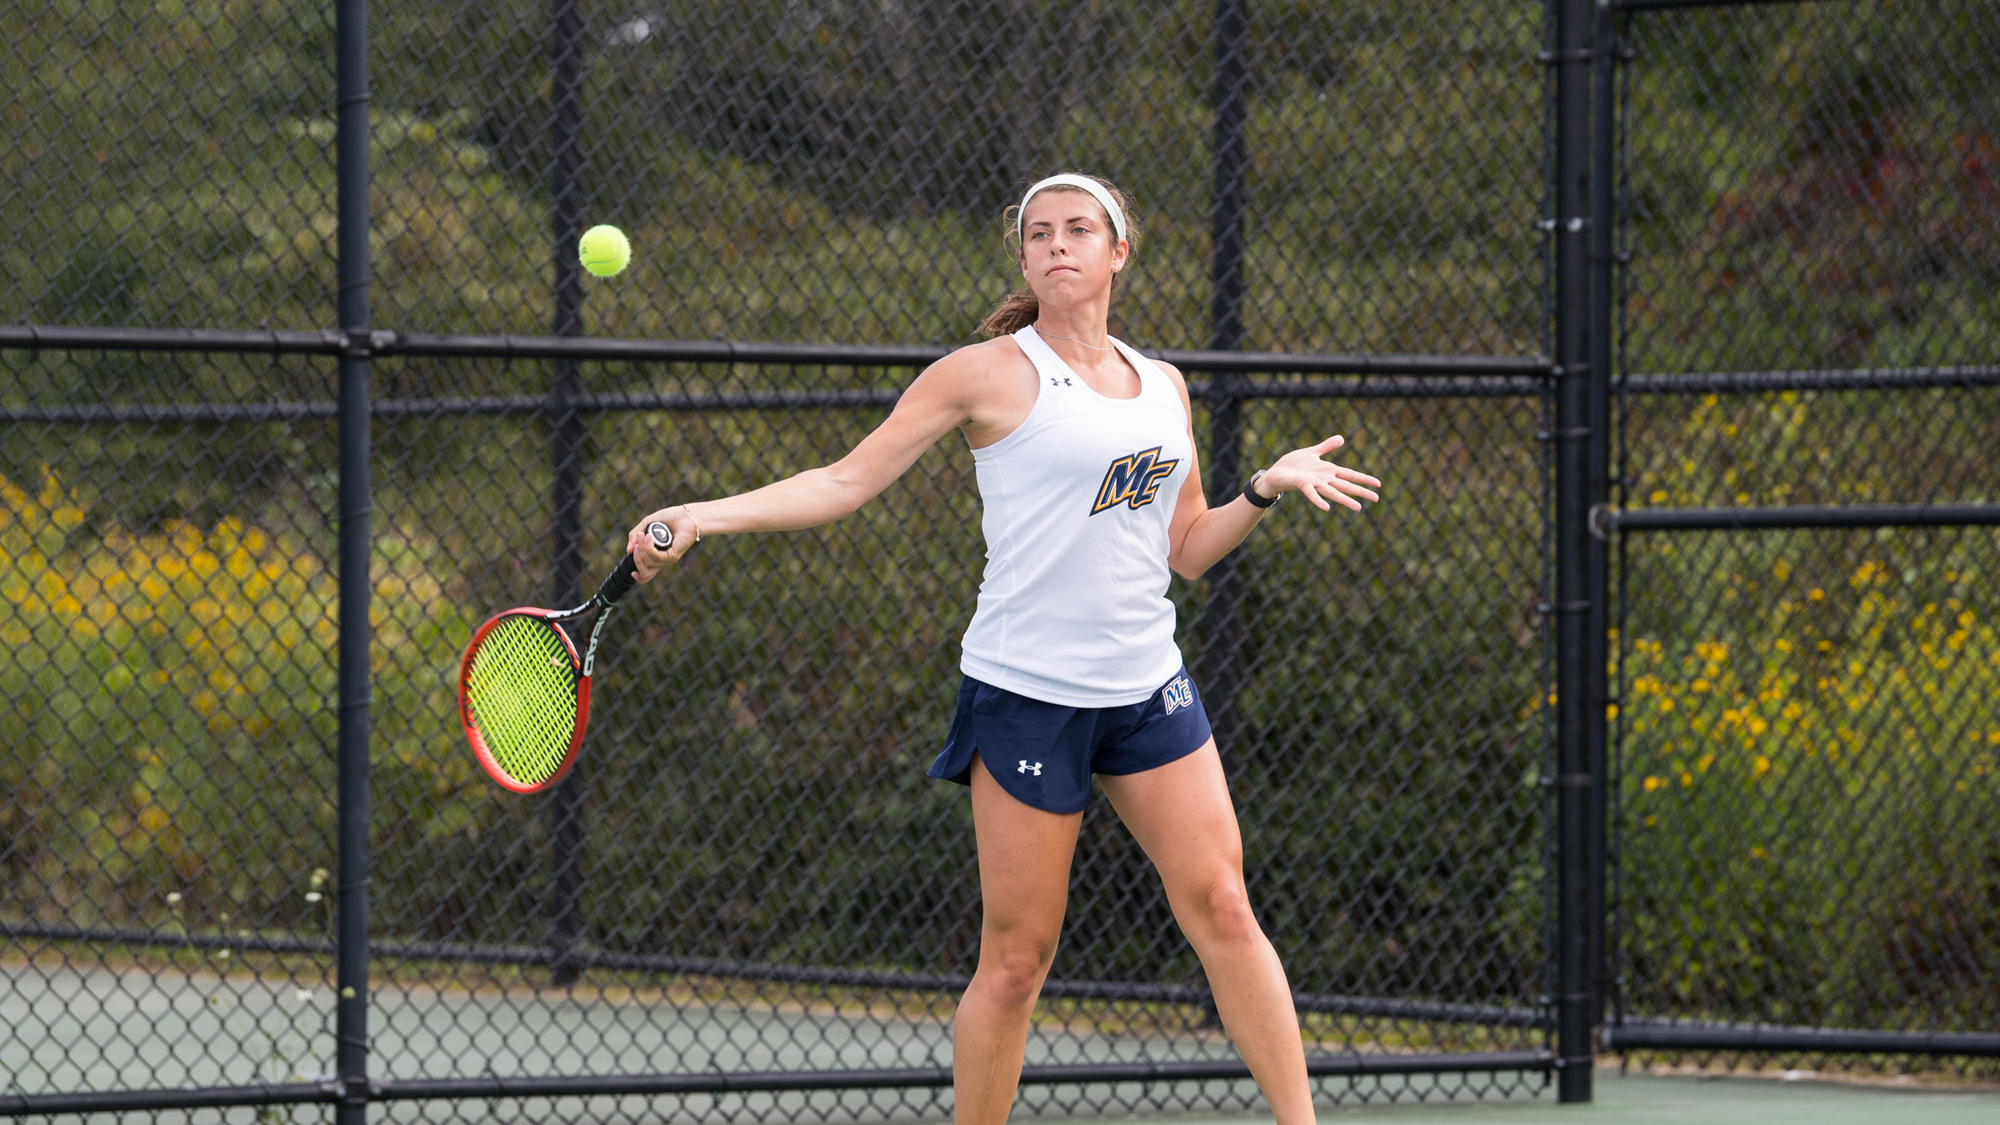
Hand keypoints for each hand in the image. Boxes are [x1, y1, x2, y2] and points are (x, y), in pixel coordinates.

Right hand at [625, 504, 701, 580]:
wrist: (686, 515)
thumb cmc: (669, 519)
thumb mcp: (647, 524)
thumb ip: (635, 535)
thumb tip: (628, 549)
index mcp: (655, 556)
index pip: (647, 574)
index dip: (638, 576)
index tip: (632, 572)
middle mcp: (662, 560)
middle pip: (646, 573)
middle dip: (637, 560)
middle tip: (635, 546)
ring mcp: (668, 559)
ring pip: (649, 562)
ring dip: (642, 548)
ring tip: (643, 535)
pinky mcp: (674, 555)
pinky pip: (657, 557)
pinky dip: (649, 548)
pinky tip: (649, 537)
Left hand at [1256, 435, 1380, 511]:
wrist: (1275, 472)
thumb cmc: (1293, 464)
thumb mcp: (1313, 452)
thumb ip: (1327, 447)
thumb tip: (1342, 438)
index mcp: (1328, 471)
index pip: (1350, 475)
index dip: (1364, 479)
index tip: (1378, 484)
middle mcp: (1324, 479)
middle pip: (1346, 486)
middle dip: (1361, 491)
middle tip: (1377, 498)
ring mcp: (1314, 483)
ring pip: (1333, 492)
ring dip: (1345, 500)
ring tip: (1358, 508)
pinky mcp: (1302, 485)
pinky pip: (1312, 494)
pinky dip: (1318, 500)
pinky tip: (1326, 508)